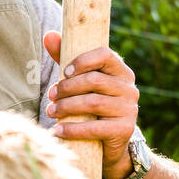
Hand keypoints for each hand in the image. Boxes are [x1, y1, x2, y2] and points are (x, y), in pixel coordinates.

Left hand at [42, 31, 138, 178]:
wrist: (109, 144)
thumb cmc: (90, 106)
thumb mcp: (79, 82)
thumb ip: (65, 60)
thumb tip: (49, 35)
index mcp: (120, 72)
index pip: (106, 55)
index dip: (83, 60)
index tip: (64, 71)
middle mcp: (129, 88)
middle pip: (94, 80)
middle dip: (67, 87)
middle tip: (50, 95)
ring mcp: (129, 109)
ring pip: (93, 102)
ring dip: (66, 107)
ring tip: (50, 111)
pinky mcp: (125, 129)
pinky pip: (96, 128)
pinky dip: (72, 129)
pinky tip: (57, 131)